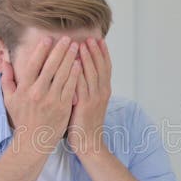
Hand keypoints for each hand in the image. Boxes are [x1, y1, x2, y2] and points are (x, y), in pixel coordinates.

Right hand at [0, 36, 81, 153]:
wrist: (33, 141)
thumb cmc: (22, 119)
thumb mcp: (9, 100)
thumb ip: (7, 80)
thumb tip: (5, 63)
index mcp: (25, 89)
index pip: (34, 65)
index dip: (41, 50)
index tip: (48, 39)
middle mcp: (38, 93)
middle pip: (51, 66)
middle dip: (60, 50)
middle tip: (67, 38)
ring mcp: (52, 100)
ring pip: (62, 75)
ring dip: (70, 59)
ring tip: (76, 47)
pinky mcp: (63, 107)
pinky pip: (71, 87)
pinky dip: (75, 75)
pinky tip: (79, 64)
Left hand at [67, 38, 111, 156]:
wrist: (89, 143)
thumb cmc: (85, 124)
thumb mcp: (90, 103)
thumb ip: (87, 88)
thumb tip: (81, 72)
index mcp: (104, 91)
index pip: (106, 67)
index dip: (103, 53)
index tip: (99, 40)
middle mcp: (102, 93)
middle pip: (100, 67)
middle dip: (95, 51)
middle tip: (90, 37)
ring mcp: (94, 99)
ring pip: (91, 74)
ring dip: (87, 58)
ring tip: (81, 44)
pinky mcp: (84, 106)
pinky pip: (81, 86)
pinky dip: (78, 73)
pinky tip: (74, 63)